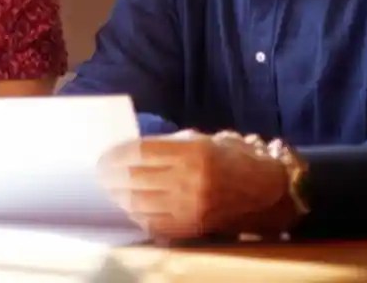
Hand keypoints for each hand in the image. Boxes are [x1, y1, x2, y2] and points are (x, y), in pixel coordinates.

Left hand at [97, 129, 290, 241]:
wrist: (267, 190)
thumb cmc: (232, 158)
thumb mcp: (202, 140)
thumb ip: (168, 145)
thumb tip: (130, 151)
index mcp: (194, 152)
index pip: (141, 153)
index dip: (117, 155)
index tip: (104, 156)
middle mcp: (191, 180)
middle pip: (136, 179)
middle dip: (111, 177)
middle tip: (99, 174)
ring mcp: (191, 207)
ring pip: (140, 203)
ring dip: (119, 198)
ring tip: (108, 191)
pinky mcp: (193, 226)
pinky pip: (154, 223)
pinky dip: (136, 215)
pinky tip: (128, 208)